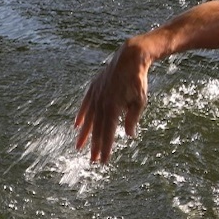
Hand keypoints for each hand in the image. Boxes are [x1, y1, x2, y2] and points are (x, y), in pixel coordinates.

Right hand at [73, 39, 151, 163]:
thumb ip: (132, 119)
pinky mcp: (94, 88)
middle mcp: (101, 103)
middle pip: (97, 129)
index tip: (103, 161)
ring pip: (89, 119)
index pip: (108, 133)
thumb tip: (129, 136)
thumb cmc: (138, 80)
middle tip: (93, 160)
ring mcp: (95, 95)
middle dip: (95, 145)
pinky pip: (86, 104)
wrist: (130, 57)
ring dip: (85, 134)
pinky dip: (82, 115)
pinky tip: (78, 125)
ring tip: (79, 146)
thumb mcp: (140, 101)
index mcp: (112, 107)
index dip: (106, 148)